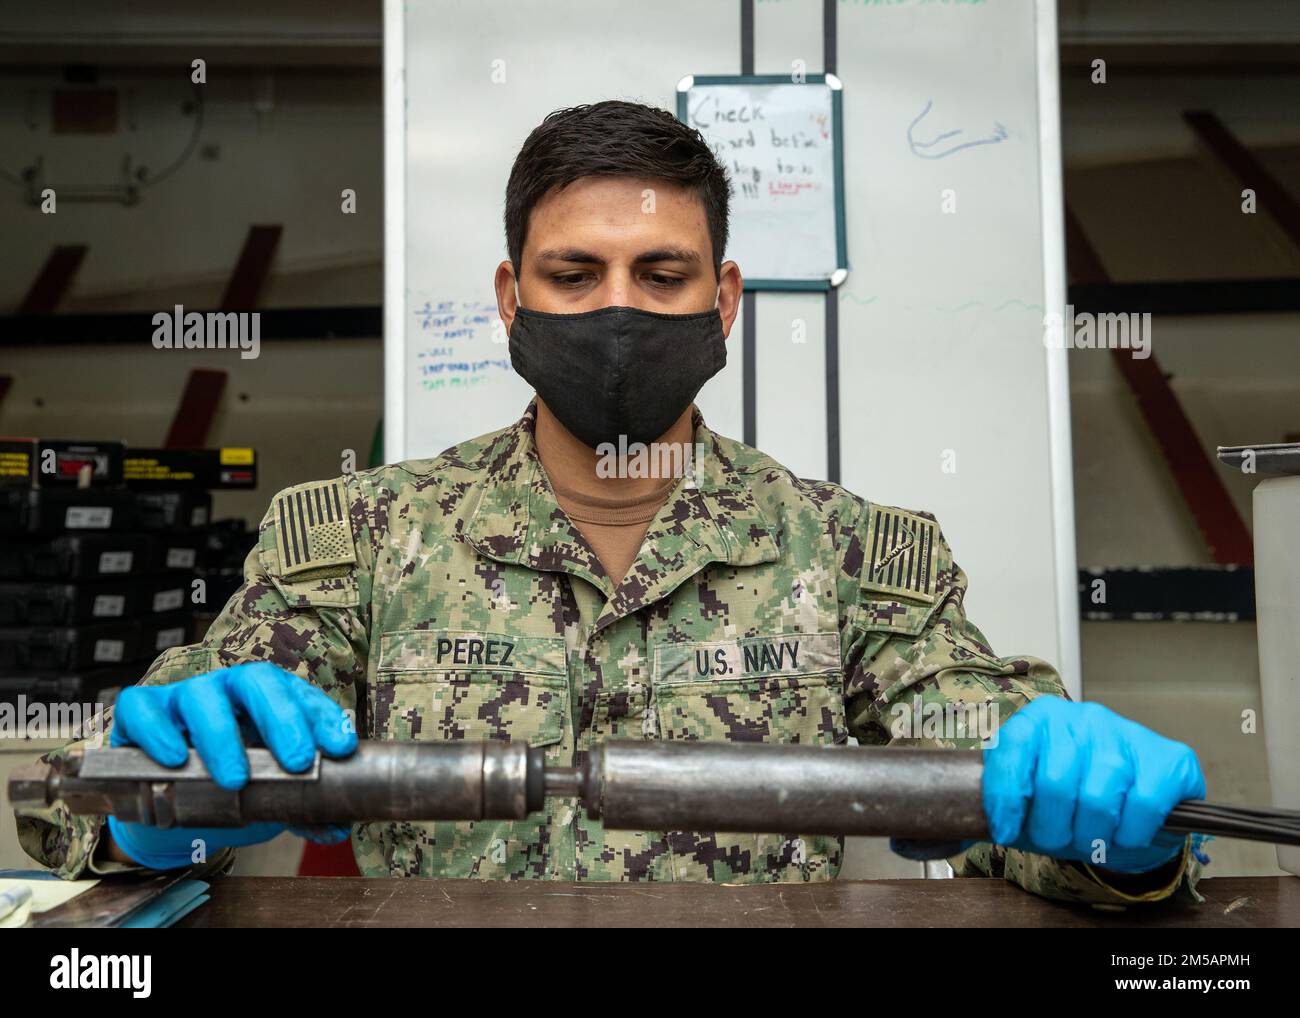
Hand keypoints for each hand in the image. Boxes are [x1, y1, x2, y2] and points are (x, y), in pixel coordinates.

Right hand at [105, 662, 357, 868]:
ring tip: (236, 778)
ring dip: (222, 736)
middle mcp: (230, 691)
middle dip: (282, 718)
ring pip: (202, 695)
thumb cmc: (227, 790)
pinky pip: (143, 709)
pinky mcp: (141, 714)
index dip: (322, 717)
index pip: (300, 695)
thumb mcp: (267, 800)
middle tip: (296, 760)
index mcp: (268, 701)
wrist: (168, 807)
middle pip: (257, 681)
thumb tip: (337, 827)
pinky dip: (157, 730)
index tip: (341, 747)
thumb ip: (301, 811)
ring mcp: (184, 698)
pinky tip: (174, 758)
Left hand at [977, 696, 1204, 872]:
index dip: (1004, 798)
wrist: (1139, 799)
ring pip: (1097, 799)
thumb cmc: (1075, 796)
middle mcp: (1083, 718)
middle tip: (1056, 839)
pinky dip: (1130, 833)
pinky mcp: (1169, 758)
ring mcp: (1127, 733)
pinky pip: (1143, 806)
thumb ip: (995, 806)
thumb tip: (941, 838)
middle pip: (1054, 783)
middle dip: (1051, 827)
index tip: (1005, 830)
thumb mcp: (1030, 795)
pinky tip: (1124, 831)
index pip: (1011, 751)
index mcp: (1041, 718)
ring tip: (1089, 838)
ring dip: (1090, 835)